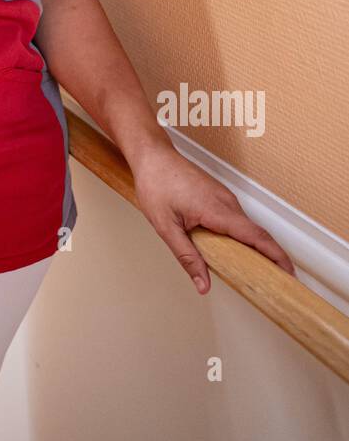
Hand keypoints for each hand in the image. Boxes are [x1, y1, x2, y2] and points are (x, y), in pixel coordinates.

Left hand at [131, 143, 295, 294]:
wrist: (153, 156)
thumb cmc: (156, 184)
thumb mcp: (166, 227)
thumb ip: (186, 257)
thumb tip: (203, 284)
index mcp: (217, 210)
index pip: (256, 236)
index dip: (276, 256)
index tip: (288, 273)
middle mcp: (226, 202)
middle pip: (256, 234)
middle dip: (270, 258)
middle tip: (275, 283)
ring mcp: (224, 197)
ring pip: (246, 227)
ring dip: (254, 248)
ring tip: (257, 272)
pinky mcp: (219, 196)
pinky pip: (236, 220)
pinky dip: (241, 237)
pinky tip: (234, 250)